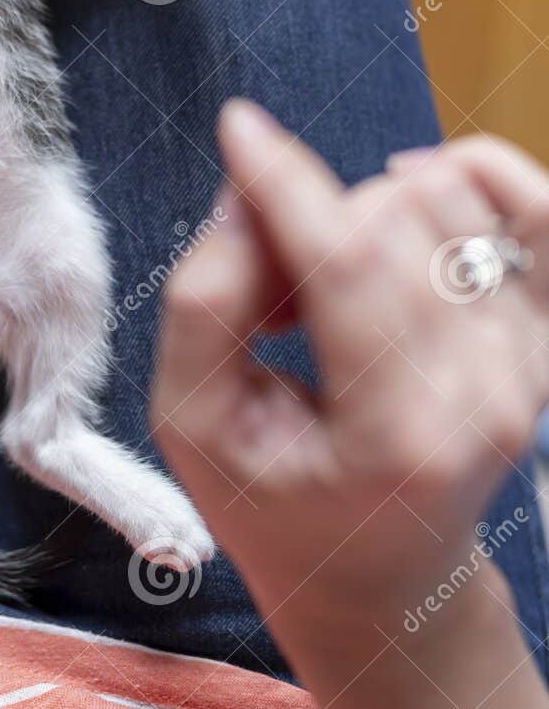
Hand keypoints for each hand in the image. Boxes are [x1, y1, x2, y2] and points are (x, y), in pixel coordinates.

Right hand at [152, 100, 548, 665]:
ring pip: (449, 199)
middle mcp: (486, 394)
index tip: (238, 128)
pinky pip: (527, 209)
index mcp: (399, 435)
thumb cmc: (278, 508)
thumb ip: (205, 308)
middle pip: (396, 218)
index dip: (287, 183)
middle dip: (308, 221)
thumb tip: (247, 196)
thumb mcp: (195, 428)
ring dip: (364, 212)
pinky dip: (462, 182)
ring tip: (325, 285)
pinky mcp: (545, 339)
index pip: (350, 265)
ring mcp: (527, 366)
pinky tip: (407, 199)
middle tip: (270, 294)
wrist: (384, 580)